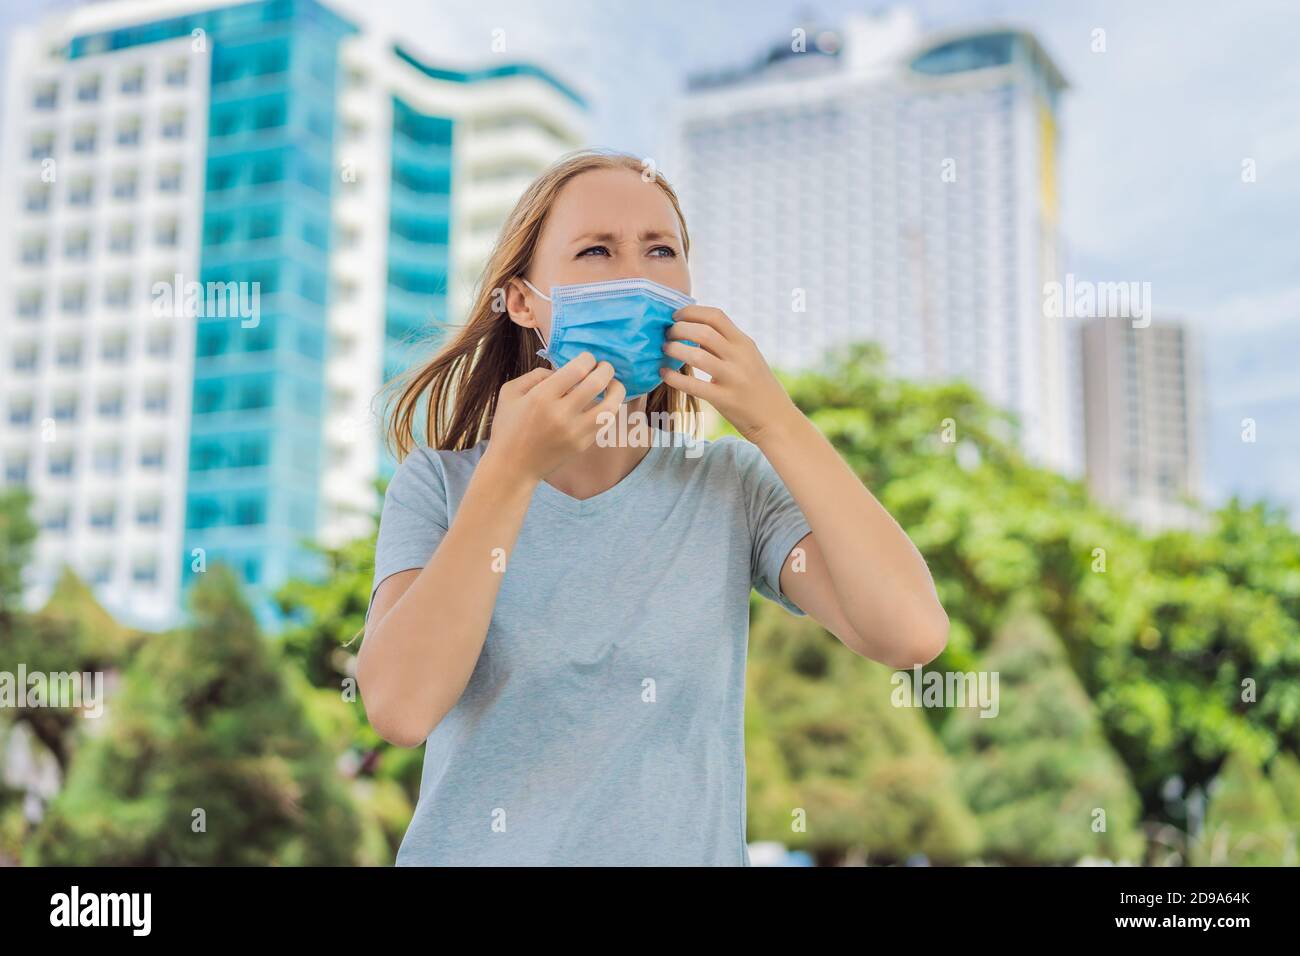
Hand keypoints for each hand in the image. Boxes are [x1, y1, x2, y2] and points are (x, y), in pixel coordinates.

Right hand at [485, 352, 625, 480]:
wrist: (512, 467)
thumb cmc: (508, 427)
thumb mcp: (510, 392)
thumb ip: (536, 375)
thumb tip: (562, 370)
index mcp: (542, 397)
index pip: (577, 369)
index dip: (588, 358)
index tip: (587, 358)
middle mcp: (561, 414)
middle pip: (597, 383)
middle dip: (606, 369)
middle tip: (604, 366)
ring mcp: (575, 432)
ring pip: (610, 407)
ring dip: (617, 390)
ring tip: (613, 384)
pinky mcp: (583, 444)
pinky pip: (605, 422)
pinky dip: (609, 409)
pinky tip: (604, 403)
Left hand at [660, 306, 799, 444]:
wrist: (777, 420)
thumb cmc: (757, 388)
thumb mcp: (748, 359)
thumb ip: (724, 345)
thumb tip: (693, 330)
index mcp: (745, 343)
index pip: (716, 316)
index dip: (691, 312)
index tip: (675, 316)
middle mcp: (740, 357)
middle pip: (704, 332)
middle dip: (679, 329)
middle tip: (667, 334)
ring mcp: (734, 378)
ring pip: (697, 356)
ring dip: (675, 349)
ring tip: (665, 349)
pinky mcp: (725, 400)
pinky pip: (694, 385)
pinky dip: (674, 377)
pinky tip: (665, 373)